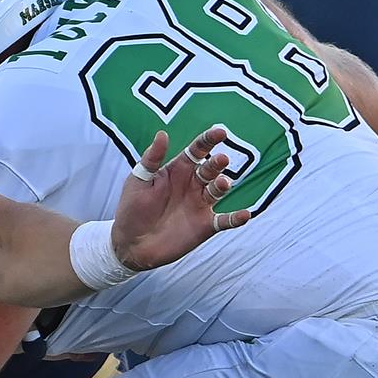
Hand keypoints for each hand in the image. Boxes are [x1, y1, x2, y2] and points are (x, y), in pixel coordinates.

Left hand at [112, 127, 251, 270]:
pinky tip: (245, 215)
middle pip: (211, 168)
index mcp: (178, 170)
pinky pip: (225, 221)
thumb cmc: (132, 209)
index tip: (220, 132)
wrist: (131, 245)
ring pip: (219, 190)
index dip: (208, 140)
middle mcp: (193, 185)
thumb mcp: (139, 181)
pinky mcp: (206, 225)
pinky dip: (236, 218)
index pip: (197, 150)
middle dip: (217, 163)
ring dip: (224, 185)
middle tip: (221, 159)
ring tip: (223, 184)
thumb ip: (152, 159)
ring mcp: (200, 204)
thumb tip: (163, 133)